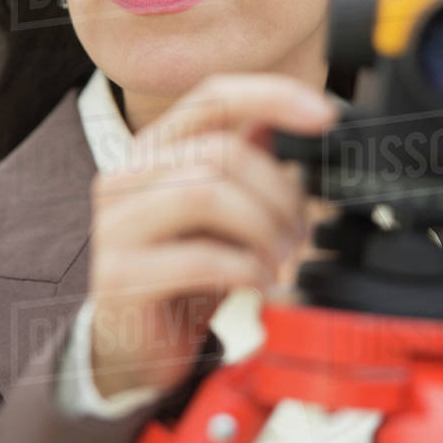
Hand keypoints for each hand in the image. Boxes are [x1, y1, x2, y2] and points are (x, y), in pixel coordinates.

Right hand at [87, 72, 338, 397]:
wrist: (134, 345)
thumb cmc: (182, 273)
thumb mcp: (220, 211)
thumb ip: (247, 162)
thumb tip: (298, 119)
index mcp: (152, 151)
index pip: (212, 97)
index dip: (273, 96)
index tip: (326, 116)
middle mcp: (125, 177)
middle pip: (220, 151)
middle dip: (279, 192)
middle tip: (299, 233)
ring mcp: (116, 225)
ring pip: (208, 194)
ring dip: (263, 228)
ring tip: (279, 257)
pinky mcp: (120, 275)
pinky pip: (200, 257)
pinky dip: (246, 270)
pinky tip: (258, 285)